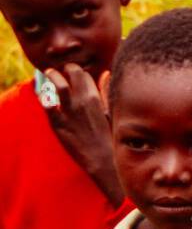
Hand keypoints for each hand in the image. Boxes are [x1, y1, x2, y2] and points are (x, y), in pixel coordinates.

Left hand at [42, 64, 122, 203]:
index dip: (79, 73)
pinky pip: (46, 104)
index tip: (76, 75)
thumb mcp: (111, 111)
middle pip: (72, 73)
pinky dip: (44, 96)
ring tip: (49, 73)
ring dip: (53, 76)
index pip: (84, 75)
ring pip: (58, 84)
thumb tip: (105, 74)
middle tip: (63, 70)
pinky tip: (44, 96)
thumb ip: (106, 91)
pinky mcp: (58, 123)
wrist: (103, 159)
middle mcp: (83, 101)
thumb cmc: (110, 137)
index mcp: (97, 98)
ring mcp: (69, 112)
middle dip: (67, 69)